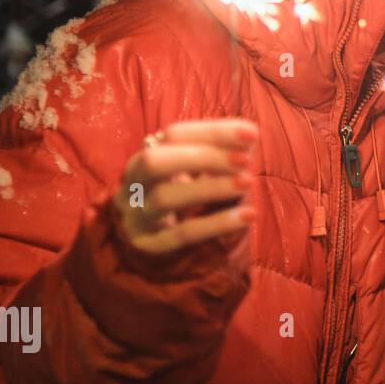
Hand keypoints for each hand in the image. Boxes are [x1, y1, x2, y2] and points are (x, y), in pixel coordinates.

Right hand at [112, 118, 258, 254]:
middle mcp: (133, 185)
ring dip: (211, 187)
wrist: (167, 250)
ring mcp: (136, 218)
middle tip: (245, 160)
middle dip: (203, 157)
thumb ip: (222, 152)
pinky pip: (182, 234)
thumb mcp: (203, 173)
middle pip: (155, 162)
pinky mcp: (150, 246)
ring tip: (247, 183)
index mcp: (144, 159)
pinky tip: (248, 214)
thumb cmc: (189, 199)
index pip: (173, 136)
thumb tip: (249, 134)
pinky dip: (217, 223)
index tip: (251, 134)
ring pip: (164, 198)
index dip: (212, 132)